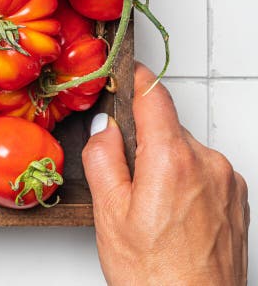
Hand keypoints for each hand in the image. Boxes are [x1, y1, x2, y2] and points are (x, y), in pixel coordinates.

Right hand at [83, 63, 248, 284]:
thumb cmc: (154, 273)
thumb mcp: (108, 211)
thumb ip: (102, 157)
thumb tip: (105, 128)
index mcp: (172, 158)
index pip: (154, 96)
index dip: (135, 79)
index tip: (124, 73)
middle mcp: (208, 162)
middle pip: (167, 129)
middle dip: (143, 142)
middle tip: (123, 181)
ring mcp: (228, 181)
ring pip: (185, 153)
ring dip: (165, 165)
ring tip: (150, 210)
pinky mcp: (237, 199)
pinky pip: (204, 173)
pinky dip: (185, 182)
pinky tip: (171, 217)